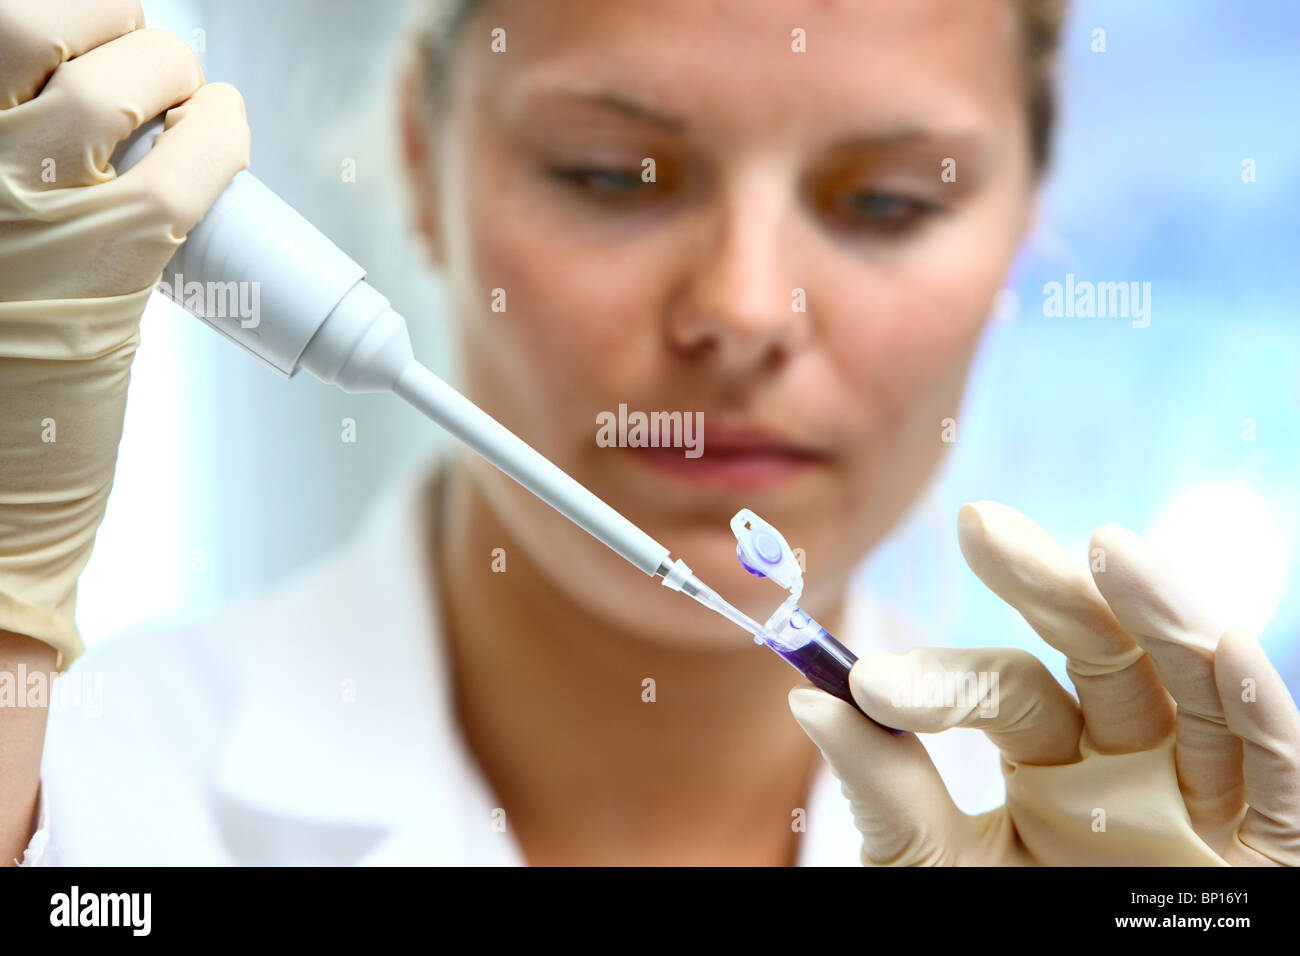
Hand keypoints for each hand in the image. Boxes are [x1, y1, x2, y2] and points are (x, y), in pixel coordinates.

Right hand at [0, 0, 248, 665]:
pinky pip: (184, 170)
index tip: (89, 34)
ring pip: (113, 83)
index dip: (51, 22)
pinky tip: (228, 136)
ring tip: (193, 94)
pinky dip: (222, 138)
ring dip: (171, 68)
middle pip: (29, 26)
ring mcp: (18, 217)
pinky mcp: (101, 271)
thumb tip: (94, 131)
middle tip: (149, 56)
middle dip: (110, 24)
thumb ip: (12, 198)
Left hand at [789, 501, 1299, 865]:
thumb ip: (885, 794)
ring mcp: (1198, 793)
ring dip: (1160, 612)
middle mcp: (1127, 758)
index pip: (1003, 686)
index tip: (865, 681)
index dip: (941, 677)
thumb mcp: (932, 869)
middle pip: (1101, 649)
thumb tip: (809, 700)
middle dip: (1046, 582)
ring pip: (1190, 681)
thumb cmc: (1006, 935)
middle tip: (981, 523)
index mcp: (1048, 758)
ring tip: (1109, 549)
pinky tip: (1219, 649)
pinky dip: (1254, 703)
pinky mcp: (1266, 841)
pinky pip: (1273, 763)